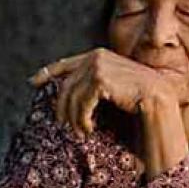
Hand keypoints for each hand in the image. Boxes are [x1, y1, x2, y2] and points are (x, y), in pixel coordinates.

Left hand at [31, 48, 179, 138]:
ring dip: (74, 119)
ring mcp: (97, 65)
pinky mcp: (100, 78)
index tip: (32, 81)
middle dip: (62, 109)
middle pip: (65, 86)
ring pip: (71, 97)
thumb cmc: (136, 98)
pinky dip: (82, 120)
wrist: (156, 99)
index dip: (47, 72)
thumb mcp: (111, 88)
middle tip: (64, 127)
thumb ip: (93, 84)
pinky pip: (81, 104)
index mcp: (97, 55)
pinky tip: (89, 129)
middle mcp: (95, 56)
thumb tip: (70, 94)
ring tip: (82, 131)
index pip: (65, 63)